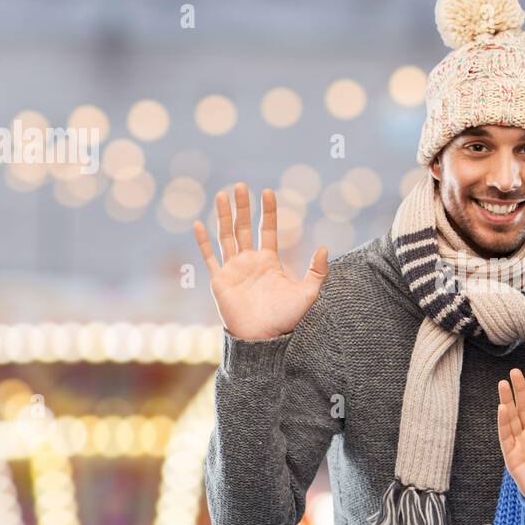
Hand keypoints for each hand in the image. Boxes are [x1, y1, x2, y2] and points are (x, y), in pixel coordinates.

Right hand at [193, 183, 327, 339]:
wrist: (263, 339)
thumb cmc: (285, 319)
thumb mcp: (308, 293)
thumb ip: (317, 271)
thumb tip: (324, 247)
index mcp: (268, 262)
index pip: (267, 229)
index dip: (267, 211)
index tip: (268, 191)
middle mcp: (249, 262)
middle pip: (243, 227)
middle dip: (243, 207)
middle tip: (241, 185)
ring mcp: (233, 269)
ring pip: (226, 236)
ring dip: (224, 216)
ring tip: (223, 194)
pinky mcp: (219, 280)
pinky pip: (210, 258)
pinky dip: (203, 242)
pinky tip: (199, 224)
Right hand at [497, 368, 524, 508]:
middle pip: (524, 408)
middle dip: (519, 390)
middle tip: (514, 371)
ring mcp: (521, 445)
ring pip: (512, 418)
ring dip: (508, 401)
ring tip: (504, 383)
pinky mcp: (512, 457)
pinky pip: (506, 437)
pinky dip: (503, 422)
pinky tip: (502, 408)